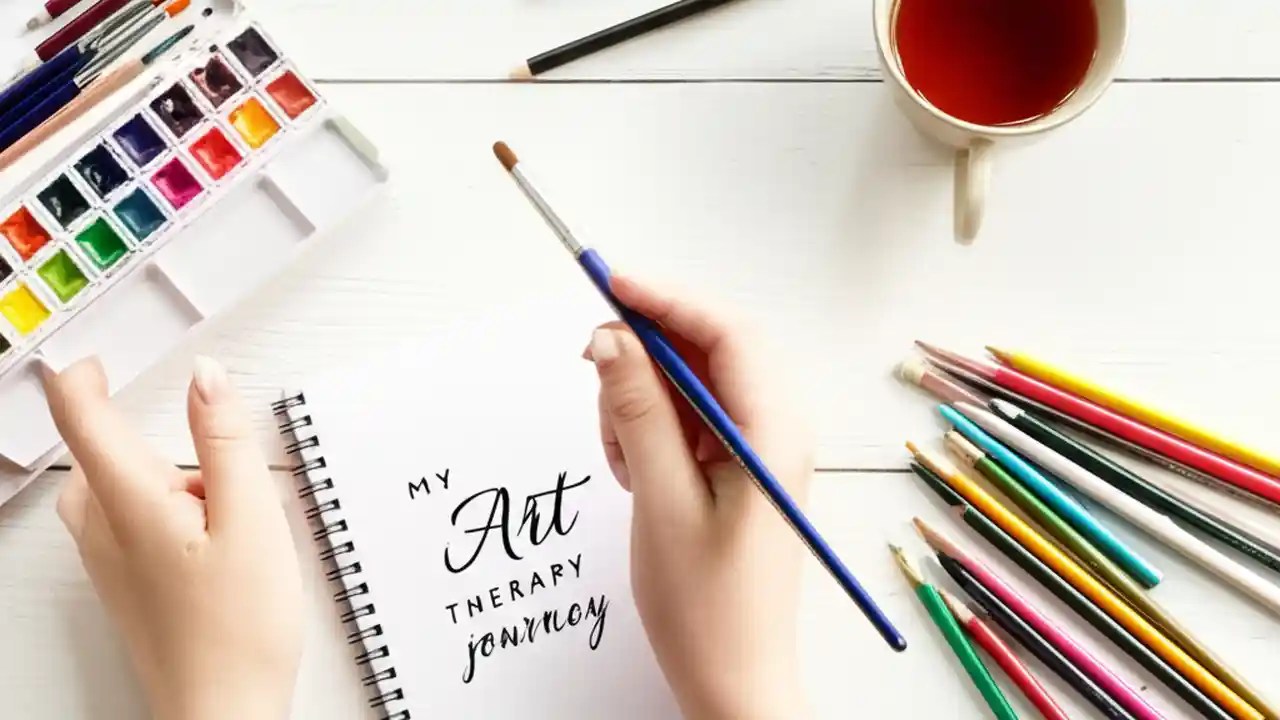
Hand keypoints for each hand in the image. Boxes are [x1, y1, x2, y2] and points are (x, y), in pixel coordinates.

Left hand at [44, 356, 301, 719]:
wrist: (225, 712)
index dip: (84, 376)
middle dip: (145, 438)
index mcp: (128, 503)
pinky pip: (128, 524)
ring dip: (158, 478)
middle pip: (99, 453)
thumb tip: (207, 377)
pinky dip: (163, 512)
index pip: (82, 416)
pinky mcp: (126, 585)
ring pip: (115, 490)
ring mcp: (109, 562)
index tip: (102, 359)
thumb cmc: (238, 630)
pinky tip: (212, 541)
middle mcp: (104, 530)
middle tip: (205, 456)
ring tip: (221, 509)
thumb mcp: (251, 519)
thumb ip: (226, 441)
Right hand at [586, 276, 814, 719]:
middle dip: (646, 354)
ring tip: (622, 456)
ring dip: (643, 399)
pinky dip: (651, 427)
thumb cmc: (709, 607)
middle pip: (708, 349)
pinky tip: (634, 471)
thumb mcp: (661, 500)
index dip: (665, 298)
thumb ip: (637, 411)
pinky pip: (688, 418)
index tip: (608, 283)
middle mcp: (774, 429)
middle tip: (597, 372)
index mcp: (773, 431)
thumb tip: (610, 337)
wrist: (734, 679)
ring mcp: (756, 447)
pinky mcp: (735, 466)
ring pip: (690, 382)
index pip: (725, 331)